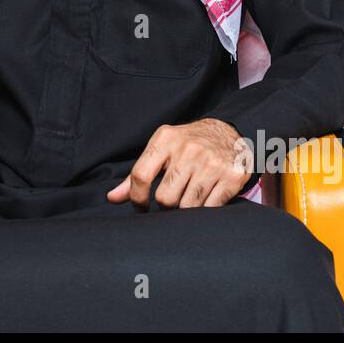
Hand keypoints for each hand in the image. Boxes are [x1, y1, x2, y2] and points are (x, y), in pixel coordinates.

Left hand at [106, 118, 253, 208]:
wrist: (229, 132)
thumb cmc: (187, 145)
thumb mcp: (161, 150)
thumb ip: (138, 174)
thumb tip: (112, 198)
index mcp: (165, 139)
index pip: (140, 175)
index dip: (137, 197)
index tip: (141, 205)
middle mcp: (188, 149)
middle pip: (165, 198)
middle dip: (166, 204)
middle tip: (173, 196)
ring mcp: (211, 163)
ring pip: (187, 207)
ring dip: (186, 207)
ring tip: (190, 195)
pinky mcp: (231, 176)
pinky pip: (210, 208)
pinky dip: (205, 209)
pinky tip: (206, 197)